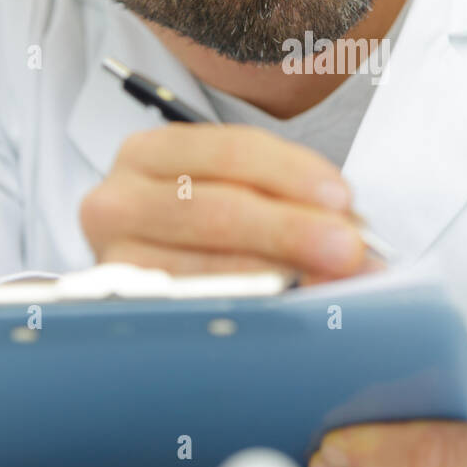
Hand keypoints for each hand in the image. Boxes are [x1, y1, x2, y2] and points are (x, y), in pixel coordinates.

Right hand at [80, 123, 367, 283]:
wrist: (152, 259)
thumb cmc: (202, 220)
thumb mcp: (232, 188)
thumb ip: (283, 197)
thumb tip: (351, 231)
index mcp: (148, 154)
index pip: (229, 153)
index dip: (290, 174)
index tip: (341, 199)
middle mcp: (118, 202)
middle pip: (216, 211)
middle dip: (290, 230)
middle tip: (347, 249)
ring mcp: (115, 262)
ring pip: (204, 267)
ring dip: (278, 275)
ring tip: (329, 280)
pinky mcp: (127, 312)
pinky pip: (194, 309)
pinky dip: (248, 307)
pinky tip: (285, 306)